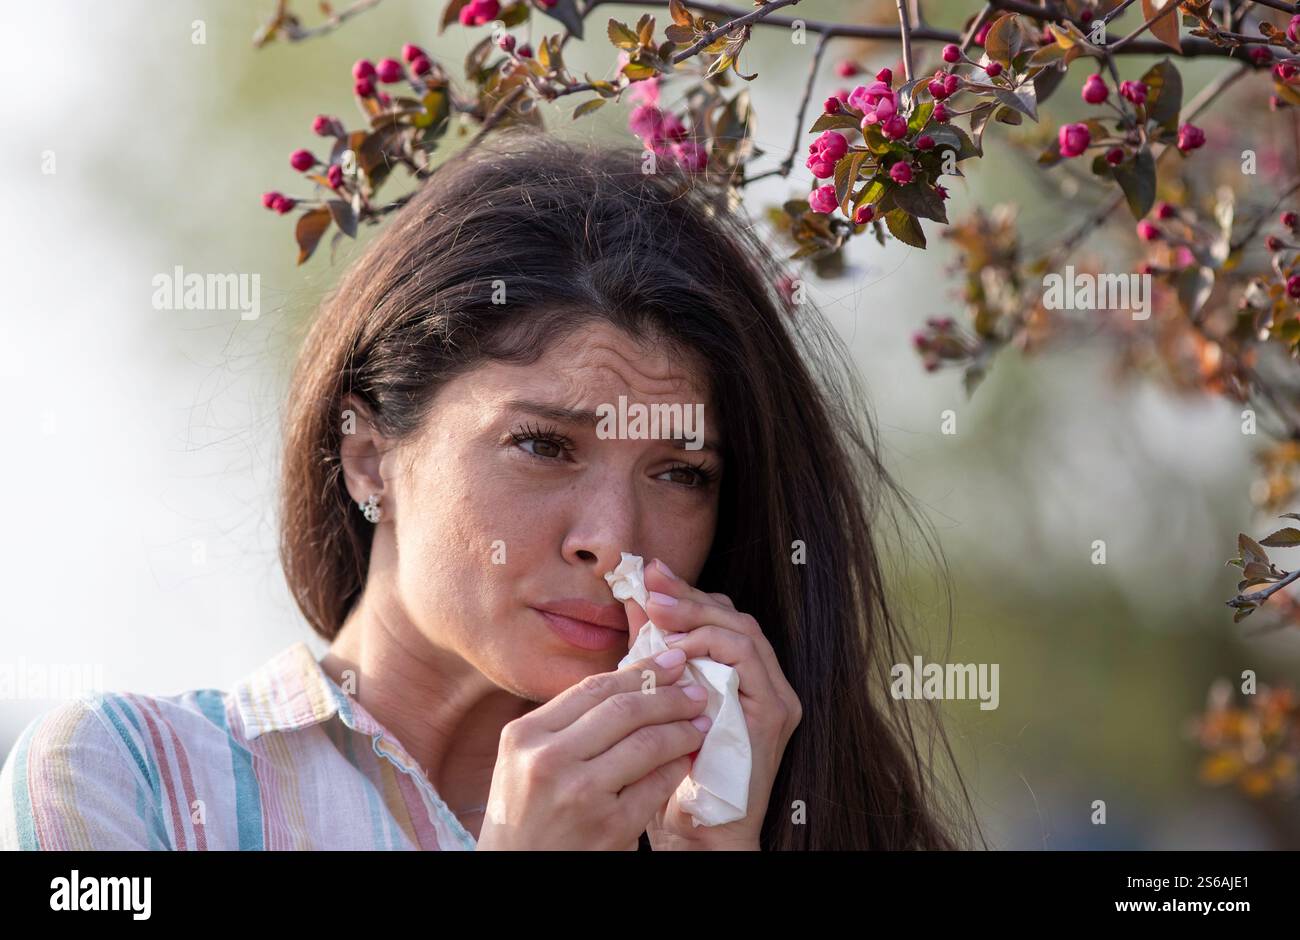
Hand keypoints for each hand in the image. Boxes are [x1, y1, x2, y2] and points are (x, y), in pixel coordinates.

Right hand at [475, 648, 710, 849]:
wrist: (517, 873)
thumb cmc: (525, 816)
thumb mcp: (523, 761)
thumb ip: (564, 724)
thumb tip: (629, 682)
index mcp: (524, 735)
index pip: (593, 688)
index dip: (640, 670)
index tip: (670, 661)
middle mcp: (548, 760)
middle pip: (624, 709)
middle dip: (668, 695)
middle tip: (695, 690)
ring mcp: (580, 794)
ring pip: (646, 743)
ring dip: (682, 728)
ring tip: (701, 721)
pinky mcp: (610, 826)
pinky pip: (656, 784)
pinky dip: (678, 766)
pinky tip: (689, 757)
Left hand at [622, 559, 802, 850]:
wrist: (697, 830)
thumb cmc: (672, 773)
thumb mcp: (655, 700)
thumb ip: (652, 653)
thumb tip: (637, 601)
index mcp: (739, 675)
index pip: (718, 617)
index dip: (685, 592)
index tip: (647, 576)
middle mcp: (763, 680)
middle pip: (732, 616)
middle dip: (689, 594)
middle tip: (651, 581)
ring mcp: (773, 695)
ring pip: (742, 630)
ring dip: (697, 615)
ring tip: (659, 609)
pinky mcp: (773, 711)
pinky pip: (745, 661)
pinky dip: (710, 646)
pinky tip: (676, 650)